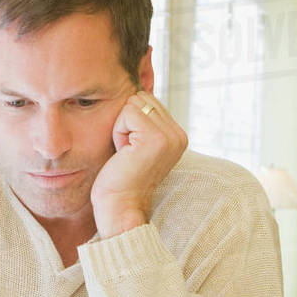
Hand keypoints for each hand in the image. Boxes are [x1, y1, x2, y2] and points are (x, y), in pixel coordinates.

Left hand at [90, 90, 187, 237]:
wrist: (119, 206)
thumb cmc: (120, 177)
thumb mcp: (137, 144)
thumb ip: (143, 120)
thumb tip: (136, 90)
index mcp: (178, 135)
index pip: (147, 101)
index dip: (130, 122)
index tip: (133, 150)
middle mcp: (179, 135)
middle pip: (141, 98)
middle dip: (126, 122)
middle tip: (128, 152)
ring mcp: (170, 136)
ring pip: (134, 104)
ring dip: (121, 127)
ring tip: (127, 152)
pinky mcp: (156, 138)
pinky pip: (126, 114)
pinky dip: (118, 132)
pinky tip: (124, 153)